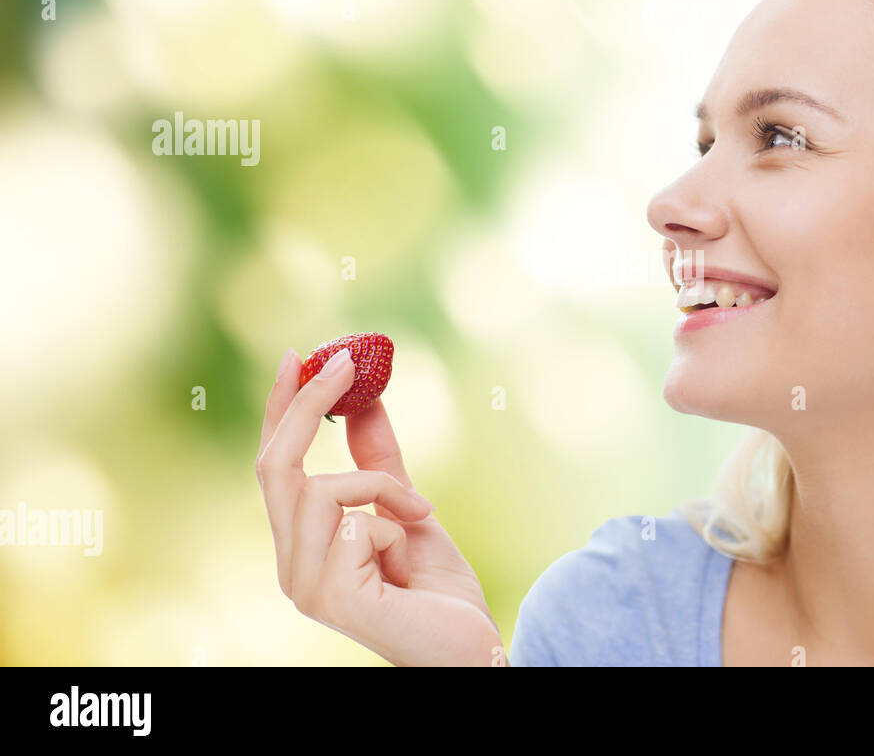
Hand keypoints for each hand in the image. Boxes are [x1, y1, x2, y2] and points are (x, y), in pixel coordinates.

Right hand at [255, 347, 505, 665]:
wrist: (473, 646)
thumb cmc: (439, 591)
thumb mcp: (407, 507)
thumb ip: (379, 460)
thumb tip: (364, 396)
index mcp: (301, 545)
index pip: (274, 466)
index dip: (281, 409)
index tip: (298, 354)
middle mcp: (290, 567)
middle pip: (274, 466)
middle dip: (306, 404)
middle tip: (345, 361)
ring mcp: (304, 587)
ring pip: (321, 488)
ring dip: (382, 487)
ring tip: (417, 516)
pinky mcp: (330, 598)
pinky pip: (355, 522)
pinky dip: (395, 524)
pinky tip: (408, 562)